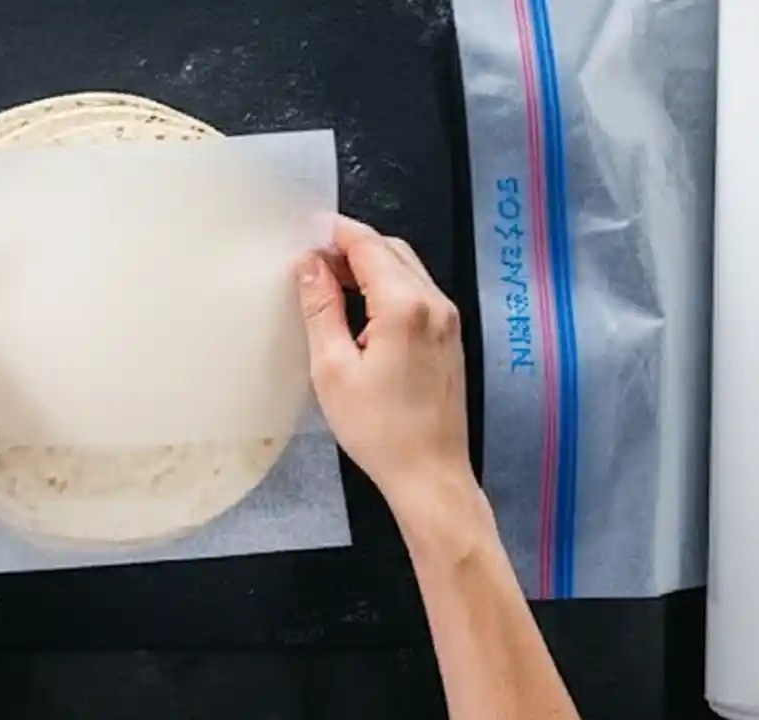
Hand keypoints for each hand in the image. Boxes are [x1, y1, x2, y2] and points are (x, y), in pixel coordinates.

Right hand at [296, 217, 477, 514]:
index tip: (308, 229)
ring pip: (407, 271)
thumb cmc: (380, 430)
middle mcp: (434, 305)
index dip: (336, 232)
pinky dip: (388, 290)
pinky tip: (361, 314)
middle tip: (314, 261)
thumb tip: (310, 265)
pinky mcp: (449, 339)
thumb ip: (321, 308)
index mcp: (405, 306)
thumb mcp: (332, 368)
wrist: (429, 474)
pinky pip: (417, 295)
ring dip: (370, 268)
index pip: (369, 246)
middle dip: (352, 248)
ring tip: (331, 287)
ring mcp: (447, 322)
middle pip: (392, 251)